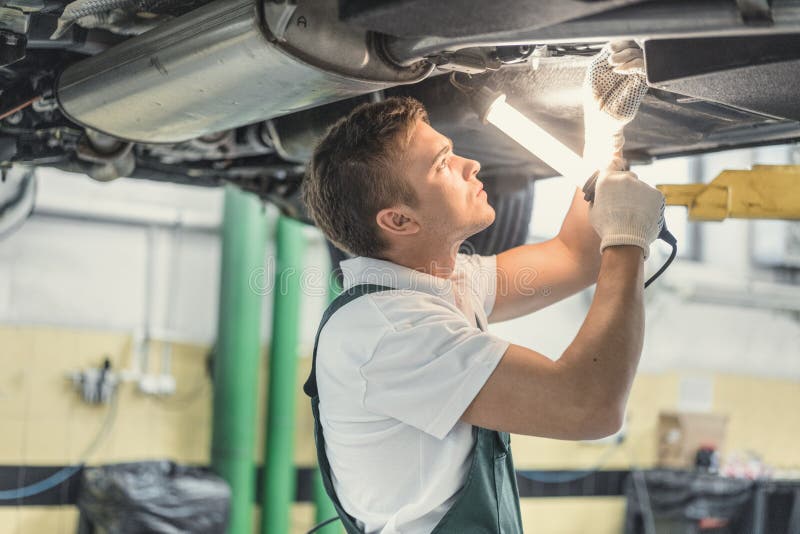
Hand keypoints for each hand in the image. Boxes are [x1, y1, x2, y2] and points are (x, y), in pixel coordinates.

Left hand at [583, 41, 647, 168]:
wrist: (600, 120)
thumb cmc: (594, 99)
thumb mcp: (594, 72)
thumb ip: (603, 56)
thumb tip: (613, 44)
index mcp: (617, 62)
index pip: (625, 44)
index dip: (620, 43)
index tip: (610, 49)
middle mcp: (628, 67)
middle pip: (634, 46)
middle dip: (623, 47)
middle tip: (611, 58)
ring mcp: (635, 75)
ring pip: (640, 54)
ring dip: (626, 55)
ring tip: (612, 63)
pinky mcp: (641, 84)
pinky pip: (644, 67)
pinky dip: (633, 64)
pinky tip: (620, 70)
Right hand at [589, 169, 664, 258]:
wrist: (627, 240)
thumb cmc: (607, 227)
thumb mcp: (593, 210)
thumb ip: (598, 197)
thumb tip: (602, 195)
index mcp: (607, 180)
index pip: (611, 164)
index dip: (613, 167)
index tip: (617, 168)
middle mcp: (626, 178)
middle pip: (628, 176)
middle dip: (627, 186)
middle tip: (624, 202)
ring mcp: (643, 185)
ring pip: (641, 188)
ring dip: (639, 197)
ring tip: (634, 214)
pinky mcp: (656, 194)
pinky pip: (652, 196)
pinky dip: (649, 204)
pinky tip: (644, 215)